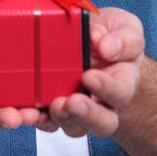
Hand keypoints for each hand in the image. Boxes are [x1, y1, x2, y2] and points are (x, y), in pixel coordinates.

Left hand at [42, 6, 144, 137]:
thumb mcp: (126, 29)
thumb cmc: (112, 37)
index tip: (89, 76)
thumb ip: (124, 39)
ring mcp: (77, 108)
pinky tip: (29, 111)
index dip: (107, 89)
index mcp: (122, 82)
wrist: (94, 42)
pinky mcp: (53, 107)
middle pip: (103, 123)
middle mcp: (102, 102)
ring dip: (61, 118)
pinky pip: (47, 121)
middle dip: (87, 115)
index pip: (121, 93)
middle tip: (72, 102)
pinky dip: (37, 118)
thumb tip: (107, 47)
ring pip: (73, 126)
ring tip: (52, 105)